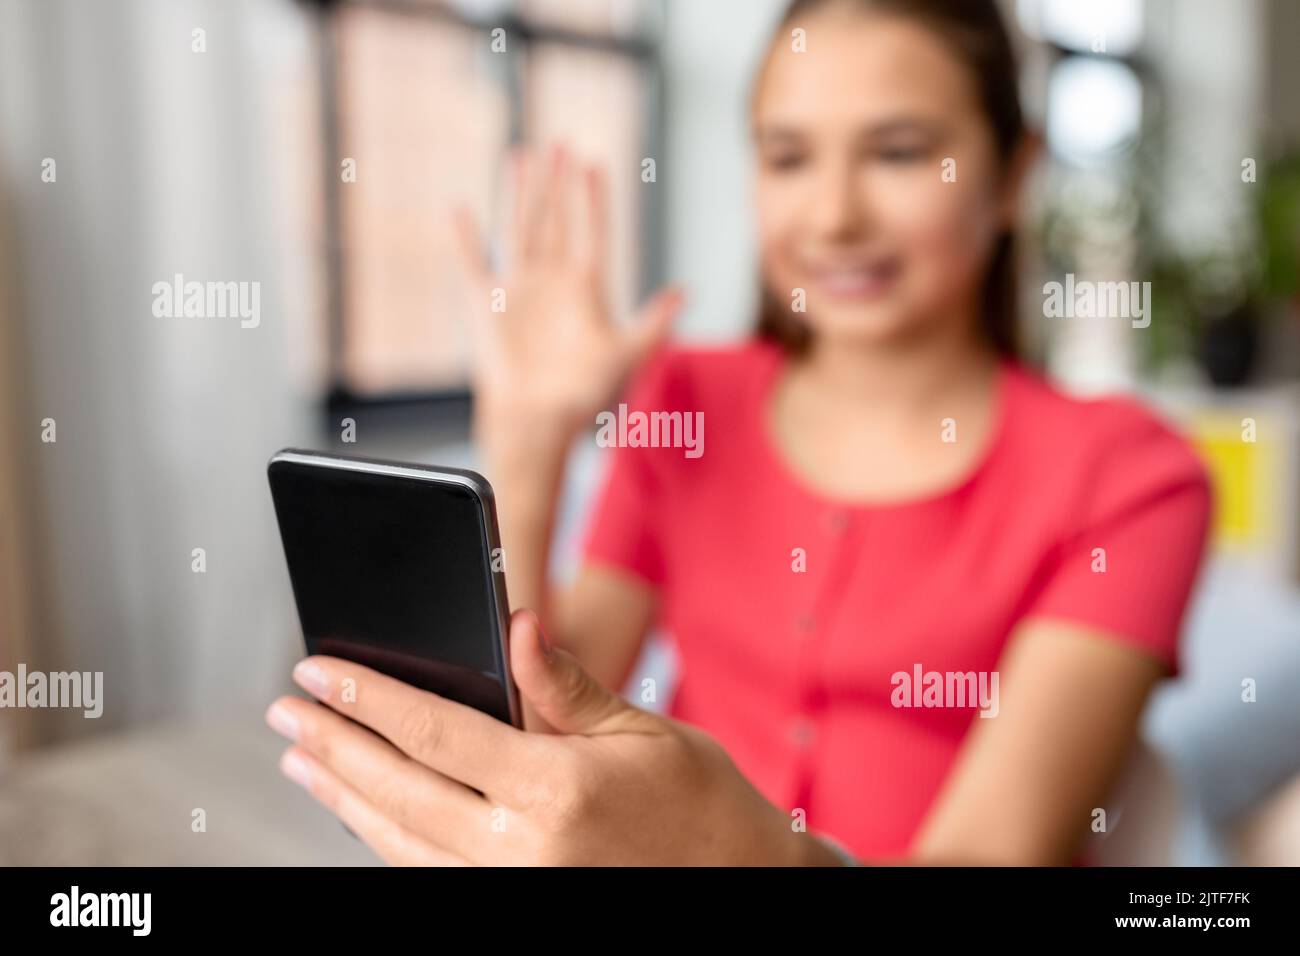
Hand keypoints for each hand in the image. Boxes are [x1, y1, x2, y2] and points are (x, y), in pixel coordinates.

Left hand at [265, 610, 837, 865]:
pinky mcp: (511, 911)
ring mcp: (511, 891)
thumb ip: (562, 686)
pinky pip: (426, 874)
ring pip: (399, 842)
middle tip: (285, 712)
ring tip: (302, 760)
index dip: (367, 698)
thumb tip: (517, 625)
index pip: (434, 734)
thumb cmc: (698, 802)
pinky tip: (362, 810)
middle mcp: (522, 850)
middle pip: (397, 790)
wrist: (736, 884)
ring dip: (343, 797)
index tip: (316, 672)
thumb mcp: (640, 730)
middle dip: (332, 745)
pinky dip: (383, 839)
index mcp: (556, 789)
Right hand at [452, 143, 683, 446]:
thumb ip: (653, 323)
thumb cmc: (583, 393)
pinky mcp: (487, 302)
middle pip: (557, 219)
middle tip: (561, 142)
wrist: (536, 418)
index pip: (593, 231)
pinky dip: (466, 236)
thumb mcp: (625, 354)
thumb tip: (685, 292)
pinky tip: (460, 207)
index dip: (594, 198)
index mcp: (587, 288)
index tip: (596, 163)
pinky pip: (474, 260)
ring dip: (521, 192)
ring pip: (520, 226)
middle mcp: (553, 281)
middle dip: (558, 182)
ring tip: (522, 154)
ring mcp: (520, 288)